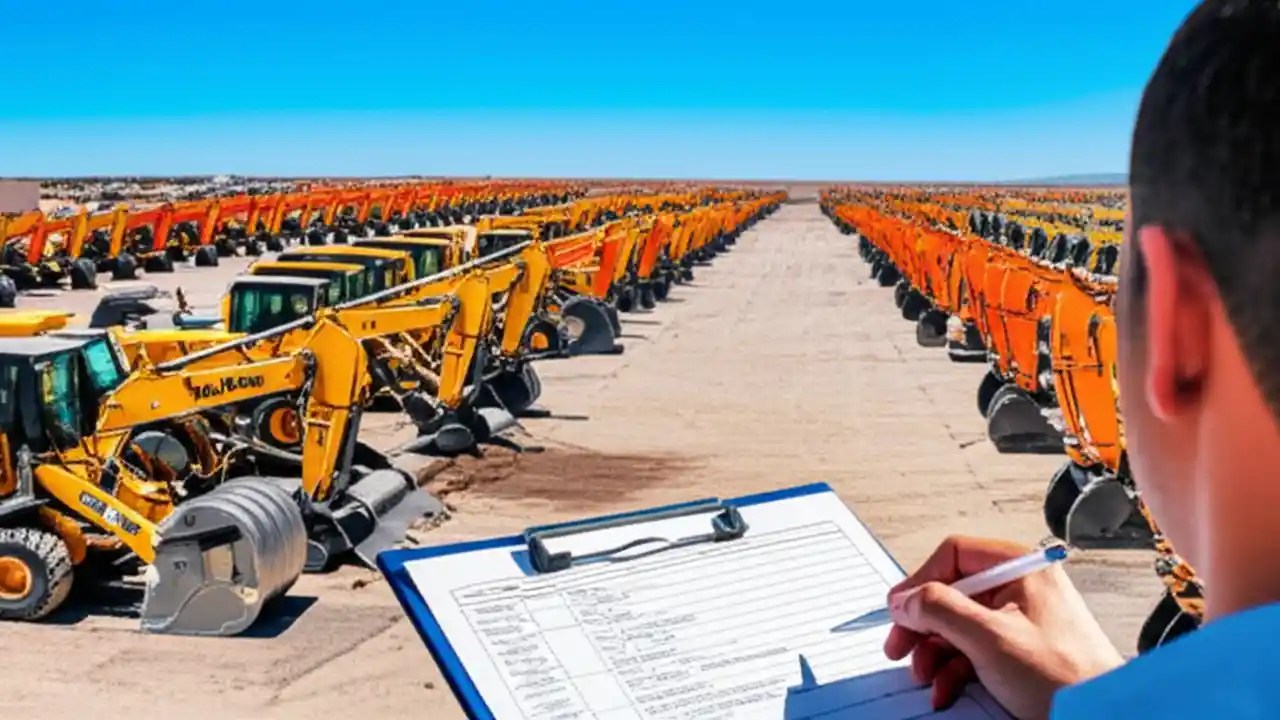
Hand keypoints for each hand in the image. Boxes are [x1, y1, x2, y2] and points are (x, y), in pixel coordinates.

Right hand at [883, 536, 1123, 719]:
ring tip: (924, 674)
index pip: (955, 554)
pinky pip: (974, 647)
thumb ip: (940, 610)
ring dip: (934, 650)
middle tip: (900, 646)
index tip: (899, 609)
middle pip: (952, 591)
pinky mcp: (1019, 649)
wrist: (1103, 715)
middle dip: (922, 623)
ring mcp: (1020, 619)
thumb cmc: (1065, 677)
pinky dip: (954, 667)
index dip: (921, 581)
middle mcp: (1020, 588)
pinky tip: (944, 687)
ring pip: (959, 623)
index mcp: (1021, 569)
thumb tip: (906, 598)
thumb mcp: (989, 638)